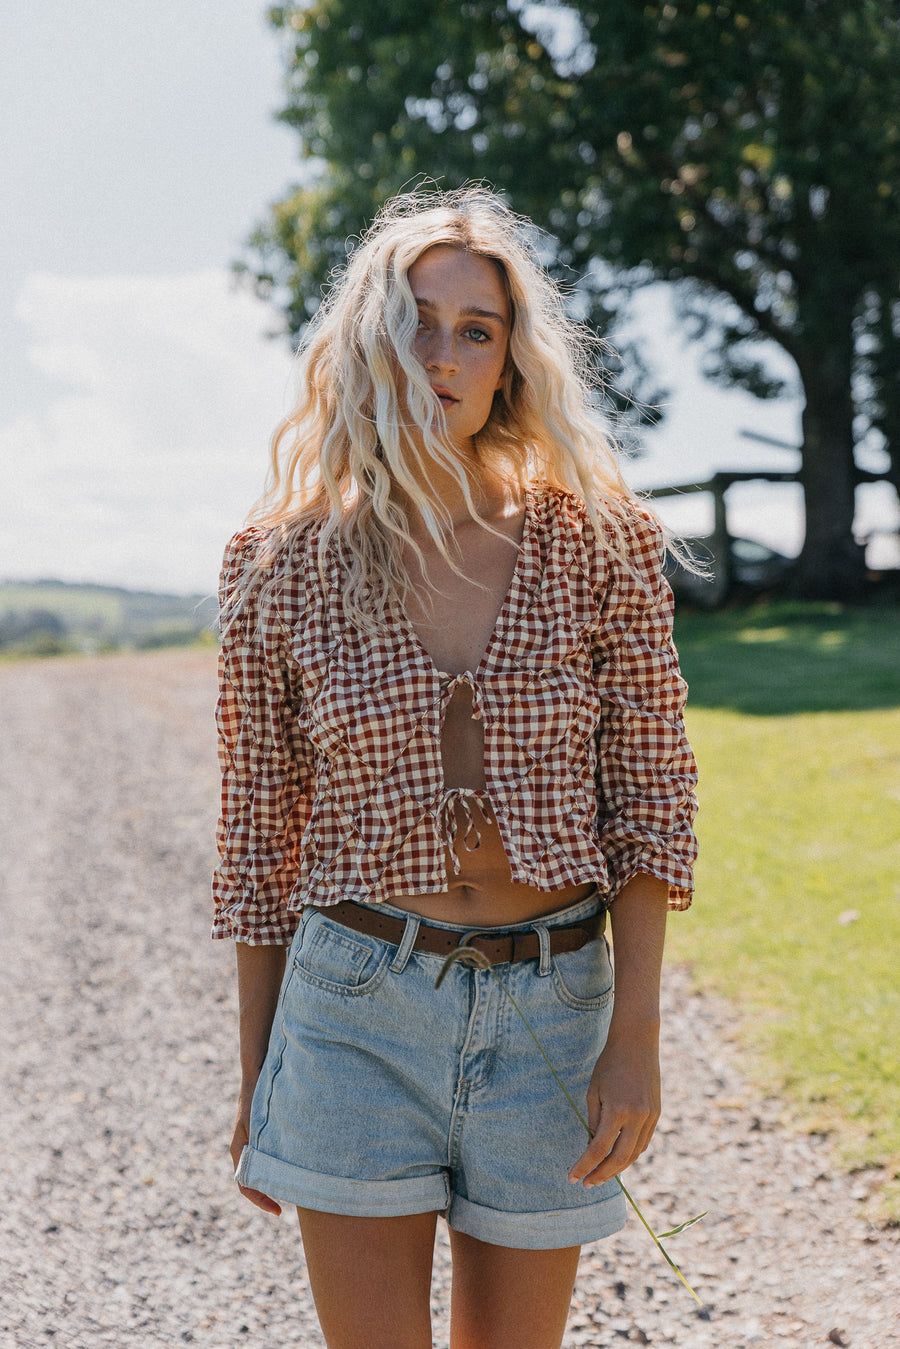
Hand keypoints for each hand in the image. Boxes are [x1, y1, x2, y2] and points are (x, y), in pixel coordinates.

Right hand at [230, 1095, 281, 1215]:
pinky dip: (274, 1168)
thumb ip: (257, 1145)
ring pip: (258, 1170)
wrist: (256, 1073)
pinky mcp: (259, 1134)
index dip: (261, 1201)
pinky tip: (290, 1168)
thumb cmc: (256, 1096)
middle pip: (252, 1181)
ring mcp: (250, 1142)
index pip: (246, 1185)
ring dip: (271, 1182)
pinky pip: (264, 1157)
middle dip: (267, 1196)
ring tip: (291, 1191)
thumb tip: (263, 1170)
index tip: (278, 1211)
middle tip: (284, 1207)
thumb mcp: (256, 1123)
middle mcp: (242, 1148)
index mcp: (239, 1149)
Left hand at [567, 1027, 660, 1187]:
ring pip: (634, 1154)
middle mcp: (637, 1117)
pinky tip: (618, 1159)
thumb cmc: (609, 1065)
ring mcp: (650, 1117)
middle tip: (587, 1183)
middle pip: (619, 1159)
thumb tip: (593, 1147)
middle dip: (602, 1175)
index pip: (598, 1149)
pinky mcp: (657, 1114)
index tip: (572, 1177)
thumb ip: (594, 1122)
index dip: (584, 1166)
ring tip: (601, 1174)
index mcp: (617, 1110)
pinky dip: (631, 1154)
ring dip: (617, 1168)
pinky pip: (643, 1142)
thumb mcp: (594, 1091)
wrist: (637, 1043)